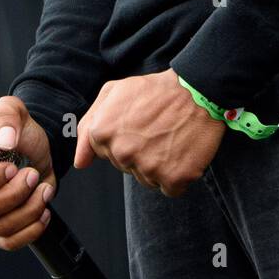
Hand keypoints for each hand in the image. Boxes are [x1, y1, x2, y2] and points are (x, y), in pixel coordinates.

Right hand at [0, 96, 55, 251]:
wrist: (32, 153)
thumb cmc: (15, 133)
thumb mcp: (11, 111)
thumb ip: (5, 116)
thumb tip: (4, 141)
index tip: (12, 168)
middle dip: (14, 194)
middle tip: (33, 175)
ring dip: (28, 209)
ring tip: (43, 189)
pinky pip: (8, 242)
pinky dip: (31, 229)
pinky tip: (43, 210)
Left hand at [75, 69, 226, 196]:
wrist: (198, 90)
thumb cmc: (156, 90)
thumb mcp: (114, 92)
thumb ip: (88, 124)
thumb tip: (80, 163)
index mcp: (102, 132)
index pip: (103, 153)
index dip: (122, 138)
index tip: (138, 124)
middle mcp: (121, 153)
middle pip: (125, 168)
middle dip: (139, 153)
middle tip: (156, 129)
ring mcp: (147, 167)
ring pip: (147, 180)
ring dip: (158, 166)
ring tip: (170, 139)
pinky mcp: (173, 178)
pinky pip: (170, 189)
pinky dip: (177, 175)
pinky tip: (182, 153)